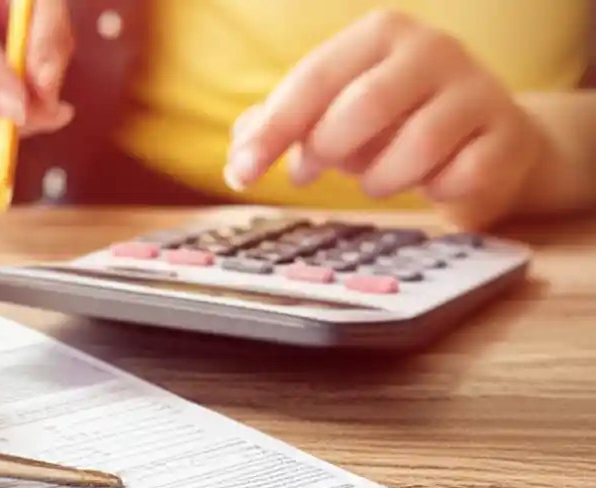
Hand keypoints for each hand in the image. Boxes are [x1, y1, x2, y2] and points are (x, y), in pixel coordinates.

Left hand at [225, 10, 546, 227]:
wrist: (487, 139)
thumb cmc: (393, 123)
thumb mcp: (332, 113)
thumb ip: (281, 124)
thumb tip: (239, 152)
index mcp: (380, 34)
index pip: (313, 80)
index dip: (273, 131)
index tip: (240, 173)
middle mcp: (433, 50)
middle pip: (362, 108)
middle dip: (327, 151)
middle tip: (307, 174)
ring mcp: (478, 90)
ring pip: (413, 150)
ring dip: (379, 180)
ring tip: (376, 177)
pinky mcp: (508, 136)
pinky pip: (457, 178)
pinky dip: (432, 192)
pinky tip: (433, 181)